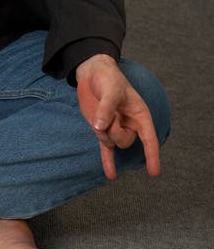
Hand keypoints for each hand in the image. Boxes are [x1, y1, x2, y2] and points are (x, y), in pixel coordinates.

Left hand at [76, 54, 160, 180]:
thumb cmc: (108, 78)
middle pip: (124, 141)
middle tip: (107, 112)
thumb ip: (106, 108)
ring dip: (102, 131)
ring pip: (110, 142)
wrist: (93, 73)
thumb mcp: (111, 89)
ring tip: (100, 111)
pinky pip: (106, 149)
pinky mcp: (101, 129)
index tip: (154, 172)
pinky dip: (108, 162)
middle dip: (114, 130)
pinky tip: (111, 175)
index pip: (149, 138)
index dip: (152, 155)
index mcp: (140, 115)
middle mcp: (129, 124)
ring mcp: (115, 127)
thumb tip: (99, 127)